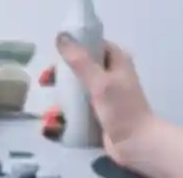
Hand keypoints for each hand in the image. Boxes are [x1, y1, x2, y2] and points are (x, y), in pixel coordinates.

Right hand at [42, 34, 157, 165]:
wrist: (136, 144)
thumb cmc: (121, 109)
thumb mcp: (100, 83)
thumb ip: (80, 61)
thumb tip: (61, 37)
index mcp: (116, 60)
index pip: (92, 44)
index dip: (73, 46)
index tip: (54, 55)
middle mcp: (110, 74)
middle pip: (80, 67)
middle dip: (61, 75)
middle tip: (46, 82)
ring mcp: (104, 95)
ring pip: (76, 89)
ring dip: (60, 96)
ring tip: (48, 107)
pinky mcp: (97, 113)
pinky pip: (77, 107)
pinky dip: (65, 111)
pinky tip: (53, 120)